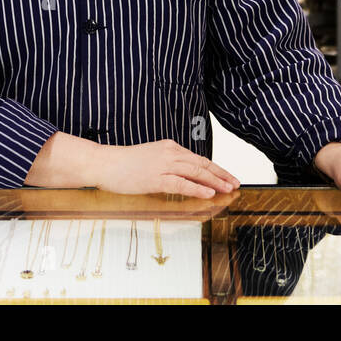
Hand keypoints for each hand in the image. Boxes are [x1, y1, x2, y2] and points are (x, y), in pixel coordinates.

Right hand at [93, 139, 241, 197]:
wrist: (105, 163)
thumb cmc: (124, 163)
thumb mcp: (151, 158)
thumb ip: (168, 163)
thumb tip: (184, 174)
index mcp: (170, 147)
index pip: (198, 158)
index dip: (216, 168)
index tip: (228, 176)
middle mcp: (170, 153)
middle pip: (202, 164)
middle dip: (221, 174)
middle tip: (235, 183)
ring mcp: (163, 165)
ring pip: (196, 172)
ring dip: (215, 181)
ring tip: (228, 189)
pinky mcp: (156, 178)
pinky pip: (181, 184)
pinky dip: (197, 188)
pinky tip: (208, 193)